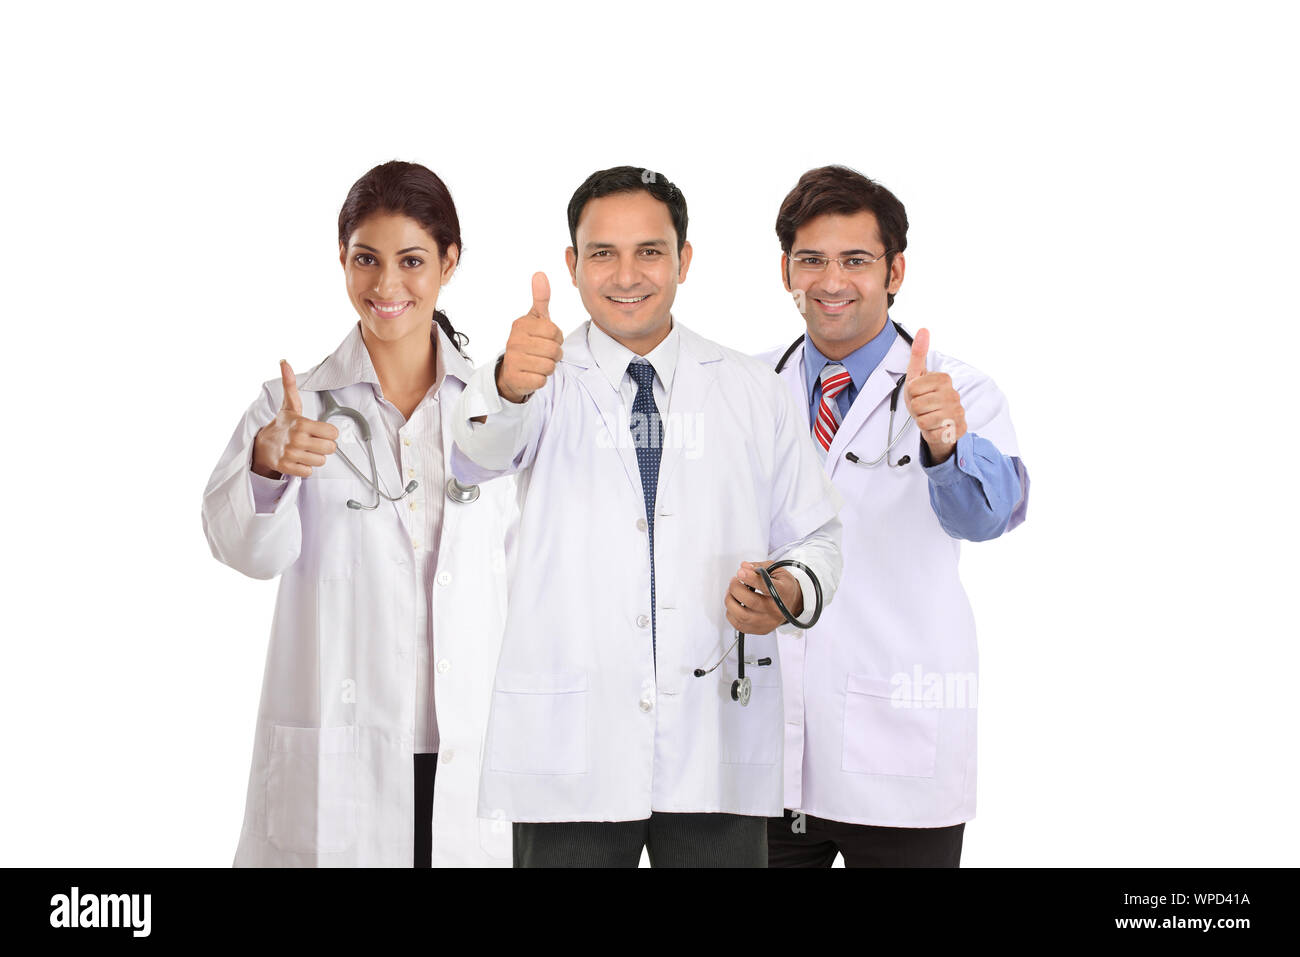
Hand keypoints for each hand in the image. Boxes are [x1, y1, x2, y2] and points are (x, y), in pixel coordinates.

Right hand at [251, 360, 339, 478]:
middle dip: (324, 446)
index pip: (333, 433)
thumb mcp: (289, 405)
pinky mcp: (286, 467)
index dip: (329, 433)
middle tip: (314, 442)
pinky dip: (305, 468)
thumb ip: (290, 384)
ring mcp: (291, 454)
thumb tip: (284, 362)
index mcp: (301, 424)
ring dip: (315, 458)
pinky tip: (299, 459)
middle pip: (330, 449)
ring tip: (305, 450)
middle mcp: (297, 439)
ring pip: (321, 461)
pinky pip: (308, 472)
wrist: (261, 445)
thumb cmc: (282, 425)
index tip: (320, 431)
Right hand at [496, 272, 563, 402]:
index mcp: (521, 325)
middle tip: (543, 353)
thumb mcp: (535, 319)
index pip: (555, 332)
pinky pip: (541, 380)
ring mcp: (513, 360)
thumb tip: (540, 274)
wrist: (511, 371)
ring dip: (548, 367)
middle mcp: (514, 341)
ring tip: (538, 363)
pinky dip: (541, 380)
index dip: (557, 338)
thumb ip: (540, 298)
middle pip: (554, 350)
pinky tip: (532, 374)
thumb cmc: (528, 341)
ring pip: (549, 366)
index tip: (546, 339)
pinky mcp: (515, 379)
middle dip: (554, 354)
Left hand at [723, 561, 803, 634]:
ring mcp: (769, 621)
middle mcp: (777, 609)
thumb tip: (744, 567)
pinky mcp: (761, 630)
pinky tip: (735, 604)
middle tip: (734, 581)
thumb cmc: (783, 586)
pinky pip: (739, 625)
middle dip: (736, 588)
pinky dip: (731, 613)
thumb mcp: (776, 570)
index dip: (750, 578)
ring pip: (742, 616)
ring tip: (732, 592)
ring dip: (730, 601)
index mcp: (783, 591)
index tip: (740, 572)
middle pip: (751, 601)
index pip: (765, 586)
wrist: (792, 602)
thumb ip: (760, 567)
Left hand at [903, 327, 965, 463]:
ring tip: (929, 417)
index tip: (919, 394)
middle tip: (923, 408)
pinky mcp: (958, 430)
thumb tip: (923, 329)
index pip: (913, 388)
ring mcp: (957, 413)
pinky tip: (935, 428)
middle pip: (917, 405)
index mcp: (944, 379)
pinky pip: (932, 434)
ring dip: (922, 422)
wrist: (938, 423)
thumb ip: (919, 353)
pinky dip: (930, 433)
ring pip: (924, 420)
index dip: (911, 394)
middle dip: (915, 409)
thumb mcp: (917, 375)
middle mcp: (953, 394)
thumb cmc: (925, 398)